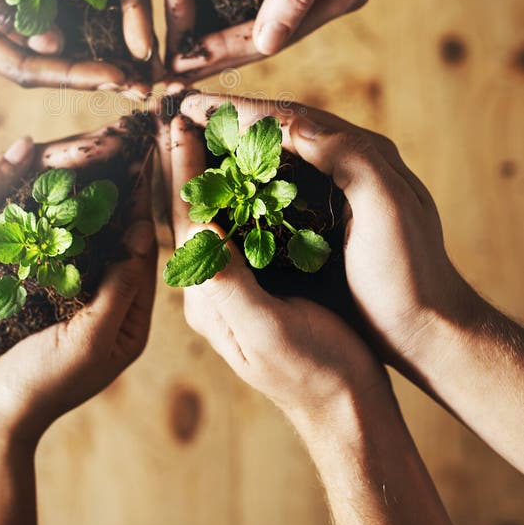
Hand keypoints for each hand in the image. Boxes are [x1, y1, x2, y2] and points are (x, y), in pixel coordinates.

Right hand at [0, 156, 155, 444]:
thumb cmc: (41, 384)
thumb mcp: (89, 341)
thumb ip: (119, 292)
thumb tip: (142, 237)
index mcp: (128, 323)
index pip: (144, 257)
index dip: (144, 212)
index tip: (144, 168)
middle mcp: (108, 310)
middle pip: (120, 246)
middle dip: (121, 204)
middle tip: (120, 156)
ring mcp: (76, 303)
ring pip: (90, 246)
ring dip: (91, 209)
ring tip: (91, 166)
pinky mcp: (45, 298)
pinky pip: (60, 255)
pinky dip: (60, 227)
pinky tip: (54, 195)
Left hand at [157, 107, 383, 424]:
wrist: (347, 408)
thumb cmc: (312, 371)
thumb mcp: (265, 328)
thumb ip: (227, 280)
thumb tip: (196, 225)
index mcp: (207, 295)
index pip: (186, 219)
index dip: (183, 168)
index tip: (178, 122)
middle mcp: (212, 288)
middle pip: (191, 214)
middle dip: (184, 165)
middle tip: (180, 117)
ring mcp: (234, 288)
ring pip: (213, 219)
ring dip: (206, 175)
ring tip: (204, 134)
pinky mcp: (259, 287)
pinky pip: (238, 231)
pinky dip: (235, 195)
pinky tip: (244, 175)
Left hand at [164, 0, 423, 79]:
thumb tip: (266, 45)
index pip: (267, 39)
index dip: (219, 54)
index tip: (176, 68)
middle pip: (263, 37)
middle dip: (215, 55)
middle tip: (168, 73)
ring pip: (262, 19)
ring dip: (222, 35)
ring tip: (182, 50)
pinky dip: (234, 7)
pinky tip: (209, 11)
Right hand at [177, 92, 466, 371]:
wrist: (430, 330)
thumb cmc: (410, 274)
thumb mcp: (389, 209)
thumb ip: (350, 157)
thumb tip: (294, 123)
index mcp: (364, 153)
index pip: (293, 118)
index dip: (242, 110)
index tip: (195, 103)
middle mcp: (348, 166)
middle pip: (280, 132)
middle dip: (232, 121)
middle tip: (186, 114)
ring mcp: (336, 196)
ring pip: (276, 161)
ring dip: (236, 149)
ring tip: (194, 144)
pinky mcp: (326, 224)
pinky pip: (278, 193)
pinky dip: (247, 185)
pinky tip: (222, 191)